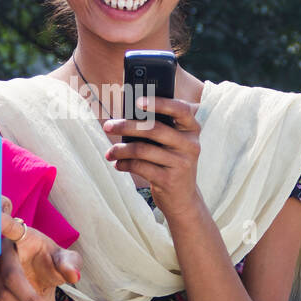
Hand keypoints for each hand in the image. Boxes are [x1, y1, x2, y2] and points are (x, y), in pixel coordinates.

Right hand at [0, 196, 82, 300]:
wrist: (36, 274)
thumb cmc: (49, 261)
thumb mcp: (64, 260)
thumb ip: (70, 263)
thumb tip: (74, 275)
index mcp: (20, 235)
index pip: (11, 226)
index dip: (3, 222)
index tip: (0, 218)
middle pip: (10, 277)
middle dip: (30, 300)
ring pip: (0, 294)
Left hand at [102, 96, 203, 219]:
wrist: (183, 199)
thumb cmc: (171, 163)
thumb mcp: (172, 144)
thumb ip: (158, 128)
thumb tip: (126, 116)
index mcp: (192, 129)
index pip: (180, 109)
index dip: (160, 103)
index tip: (137, 101)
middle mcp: (190, 144)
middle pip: (154, 128)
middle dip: (126, 126)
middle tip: (108, 126)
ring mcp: (181, 163)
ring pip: (143, 149)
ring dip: (121, 149)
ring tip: (110, 152)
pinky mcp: (169, 180)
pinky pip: (140, 167)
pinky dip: (125, 164)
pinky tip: (118, 164)